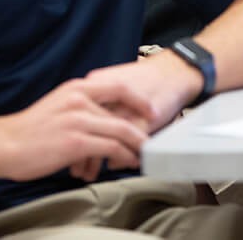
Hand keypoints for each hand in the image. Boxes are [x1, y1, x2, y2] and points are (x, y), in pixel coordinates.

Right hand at [0, 78, 152, 182]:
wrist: (4, 144)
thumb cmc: (28, 131)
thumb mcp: (57, 106)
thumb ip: (79, 108)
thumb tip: (100, 120)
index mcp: (75, 88)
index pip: (118, 86)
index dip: (138, 98)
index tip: (149, 110)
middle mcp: (79, 99)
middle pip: (124, 110)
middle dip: (140, 127)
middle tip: (149, 140)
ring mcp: (79, 119)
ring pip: (122, 130)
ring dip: (136, 145)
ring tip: (142, 154)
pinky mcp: (77, 141)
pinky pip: (111, 148)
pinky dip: (124, 156)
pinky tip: (125, 162)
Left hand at [65, 53, 203, 181]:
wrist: (176, 70)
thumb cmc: (148, 77)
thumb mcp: (118, 82)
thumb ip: (99, 100)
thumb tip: (83, 119)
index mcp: (98, 82)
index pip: (75, 114)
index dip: (70, 135)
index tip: (67, 150)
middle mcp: (108, 96)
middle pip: (84, 129)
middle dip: (79, 152)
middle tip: (75, 167)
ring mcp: (123, 109)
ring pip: (101, 140)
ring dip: (95, 159)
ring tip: (91, 172)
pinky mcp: (140, 122)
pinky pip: (122, 146)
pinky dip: (117, 158)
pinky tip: (114, 165)